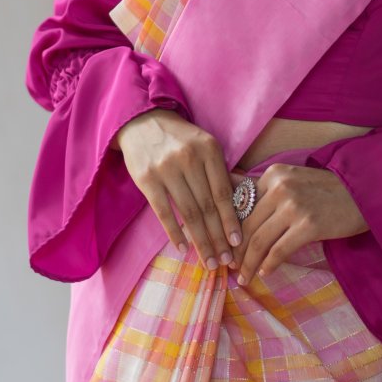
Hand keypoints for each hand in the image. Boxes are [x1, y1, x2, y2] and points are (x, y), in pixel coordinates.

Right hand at [114, 109, 242, 269]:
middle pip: (207, 207)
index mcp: (209, 150)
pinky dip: (174, 232)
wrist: (143, 121)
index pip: (223, 193)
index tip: (238, 243)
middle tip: (226, 261)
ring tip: (208, 260)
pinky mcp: (147, 178)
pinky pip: (163, 211)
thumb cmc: (180, 139)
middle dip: (218, 238)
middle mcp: (189, 159)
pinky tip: (183, 248)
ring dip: (200, 241)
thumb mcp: (204, 146)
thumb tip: (238, 210)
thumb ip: (218, 173)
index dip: (231, 221)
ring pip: (188, 213)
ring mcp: (166, 169)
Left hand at [232, 163, 367, 286]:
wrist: (363, 194)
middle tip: (230, 267)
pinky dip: (268, 265)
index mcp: (273, 174)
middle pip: (247, 225)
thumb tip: (231, 202)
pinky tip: (264, 273)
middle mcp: (280, 187)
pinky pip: (279, 251)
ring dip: (248, 263)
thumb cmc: (327, 191)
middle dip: (235, 251)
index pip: (242, 206)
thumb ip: (265, 190)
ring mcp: (294, 206)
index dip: (231, 230)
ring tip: (243, 277)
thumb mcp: (293, 180)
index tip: (227, 247)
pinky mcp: (308, 225)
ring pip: (259, 240)